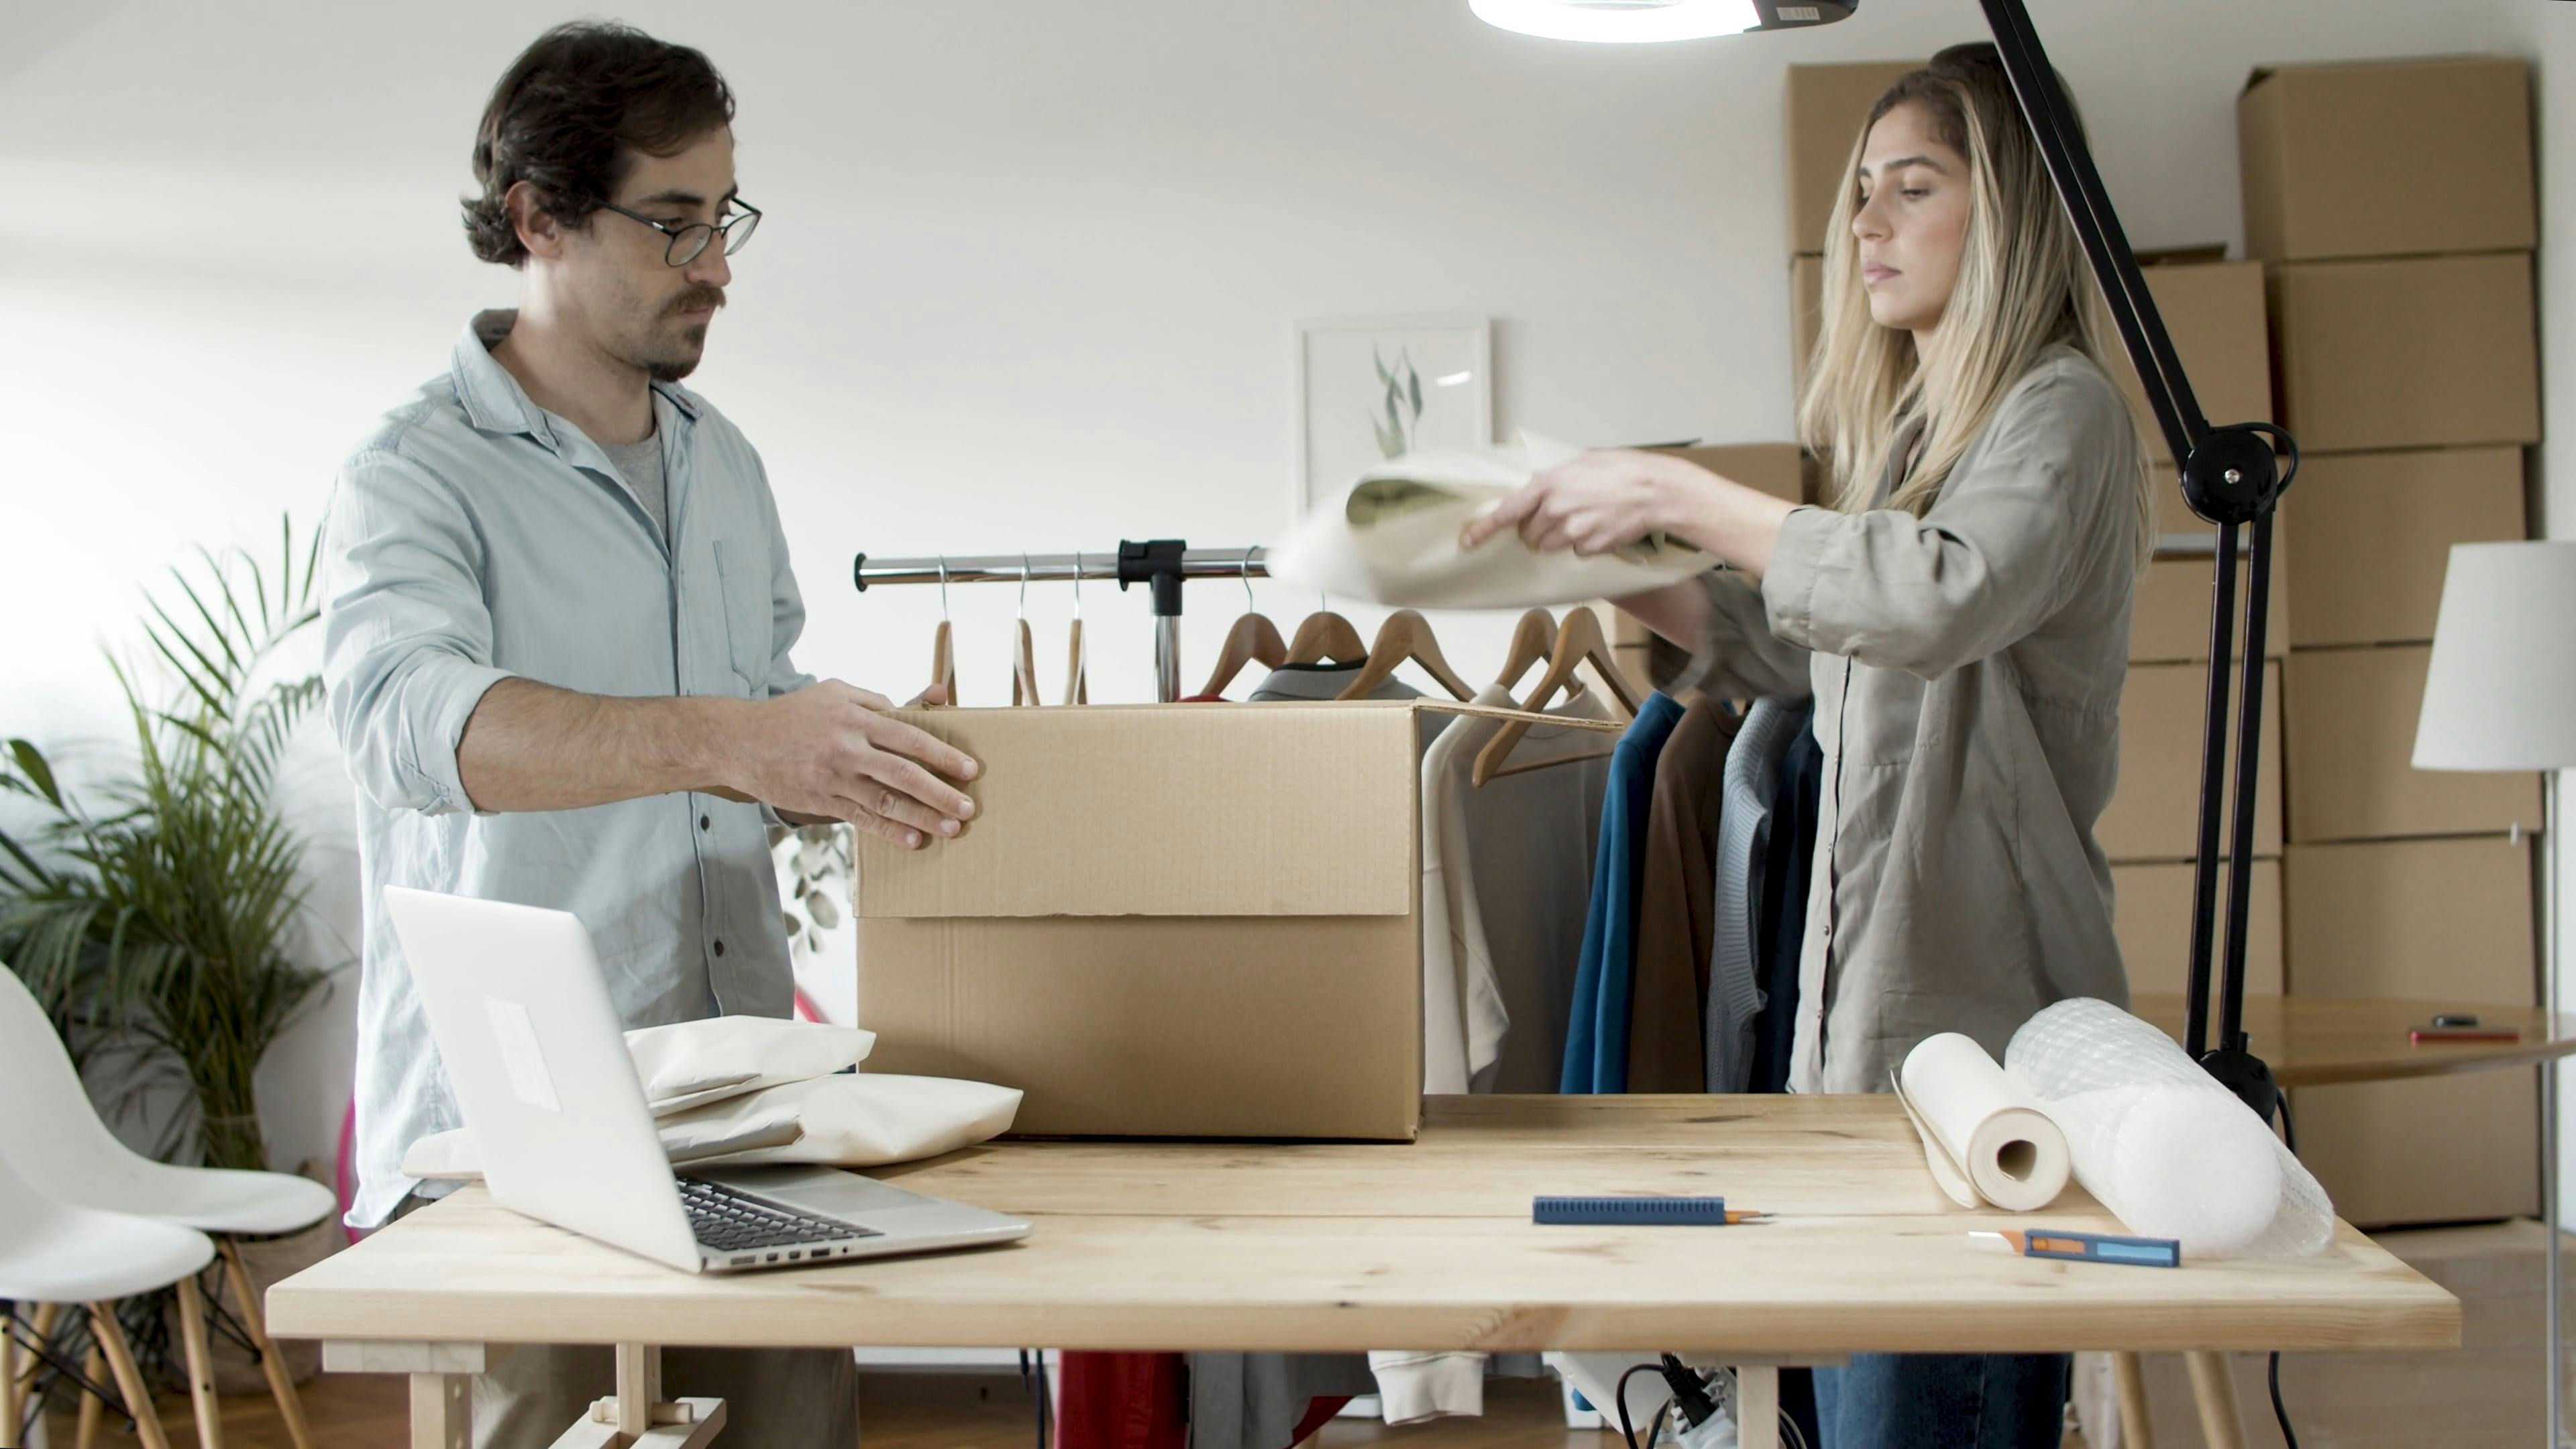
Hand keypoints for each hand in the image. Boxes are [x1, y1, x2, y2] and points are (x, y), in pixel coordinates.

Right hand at [723, 681, 979, 848]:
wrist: (741, 741)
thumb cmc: (795, 714)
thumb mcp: (835, 693)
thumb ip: (878, 700)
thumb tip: (922, 704)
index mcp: (855, 718)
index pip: (909, 737)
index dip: (942, 754)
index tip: (969, 769)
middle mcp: (847, 749)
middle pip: (904, 774)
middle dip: (940, 793)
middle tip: (968, 807)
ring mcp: (834, 778)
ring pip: (886, 802)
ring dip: (922, 817)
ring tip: (951, 829)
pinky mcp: (821, 801)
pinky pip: (862, 819)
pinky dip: (890, 831)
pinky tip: (913, 840)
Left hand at [1459, 449, 1692, 556]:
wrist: (1655, 490)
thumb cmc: (1621, 469)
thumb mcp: (1581, 463)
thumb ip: (1553, 478)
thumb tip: (1535, 488)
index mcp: (1548, 485)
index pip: (1506, 511)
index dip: (1484, 528)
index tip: (1468, 540)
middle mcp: (1556, 510)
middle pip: (1529, 534)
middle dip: (1537, 529)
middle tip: (1559, 515)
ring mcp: (1572, 532)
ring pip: (1549, 546)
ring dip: (1559, 537)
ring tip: (1585, 517)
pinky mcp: (1590, 548)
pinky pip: (1576, 552)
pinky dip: (1583, 543)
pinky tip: (1600, 525)